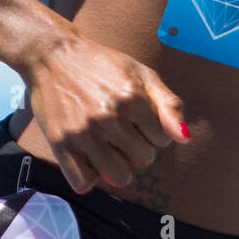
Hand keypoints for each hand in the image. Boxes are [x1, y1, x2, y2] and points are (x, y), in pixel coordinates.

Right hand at [21, 31, 188, 193]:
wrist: (53, 55)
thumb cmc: (102, 65)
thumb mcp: (141, 73)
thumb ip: (168, 105)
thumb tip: (185, 139)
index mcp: (133, 98)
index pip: (163, 140)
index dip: (152, 130)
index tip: (137, 118)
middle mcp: (110, 118)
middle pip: (143, 160)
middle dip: (136, 147)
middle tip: (120, 129)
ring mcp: (84, 133)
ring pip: (119, 177)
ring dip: (117, 166)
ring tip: (107, 146)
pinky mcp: (60, 144)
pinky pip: (84, 183)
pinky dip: (89, 176)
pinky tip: (88, 158)